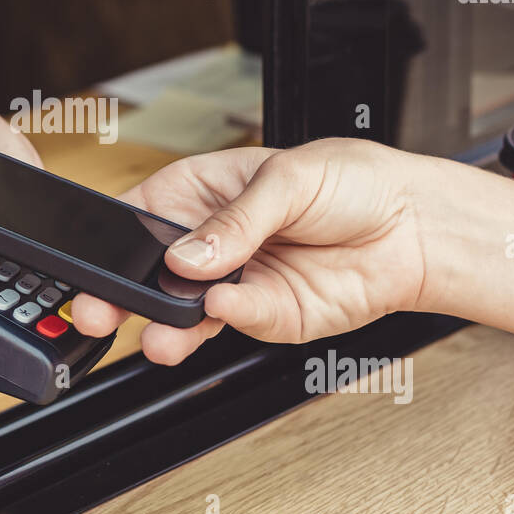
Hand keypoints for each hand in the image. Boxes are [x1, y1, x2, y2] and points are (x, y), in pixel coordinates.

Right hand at [70, 139, 429, 365]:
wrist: (417, 227)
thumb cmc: (354, 181)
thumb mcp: (288, 178)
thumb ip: (235, 220)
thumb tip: (190, 254)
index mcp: (200, 191)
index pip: (140, 216)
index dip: (113, 237)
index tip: (96, 256)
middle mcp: (212, 242)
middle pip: (152, 272)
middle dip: (124, 295)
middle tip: (102, 309)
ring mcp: (236, 282)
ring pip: (185, 311)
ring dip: (167, 325)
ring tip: (159, 335)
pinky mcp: (268, 316)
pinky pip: (237, 322)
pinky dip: (227, 320)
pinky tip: (223, 308)